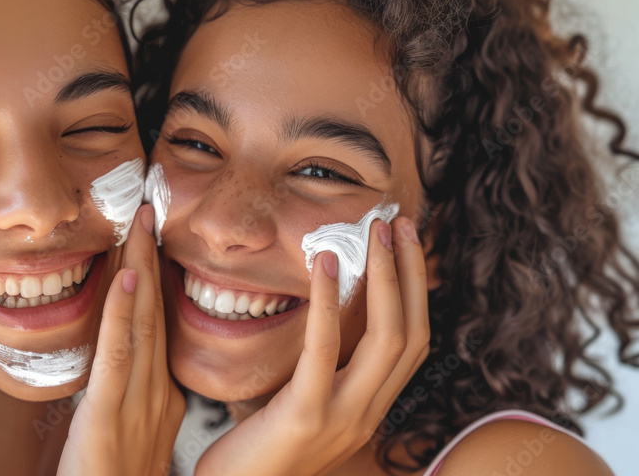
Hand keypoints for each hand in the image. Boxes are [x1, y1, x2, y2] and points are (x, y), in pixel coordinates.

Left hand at [58, 205, 185, 475]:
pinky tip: (125, 278)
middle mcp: (158, 397)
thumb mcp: (129, 442)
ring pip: (140, 325)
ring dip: (139, 268)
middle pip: (155, 313)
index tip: (152, 236)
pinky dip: (120, 315)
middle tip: (150, 207)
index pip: (160, 327)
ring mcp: (137, 407)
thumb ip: (129, 404)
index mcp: (163, 401)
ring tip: (140, 221)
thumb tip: (122, 370)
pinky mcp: (107, 420)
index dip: (156, 278)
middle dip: (151, 257)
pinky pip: (117, 359)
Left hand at [195, 216, 430, 475]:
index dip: (416, 291)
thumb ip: (321, 370)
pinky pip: (326, 350)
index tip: (407, 244)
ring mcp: (344, 417)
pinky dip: (328, 301)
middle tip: (402, 223)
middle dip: (411, 273)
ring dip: (386, 277)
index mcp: (369, 409)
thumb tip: (322, 317)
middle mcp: (368, 414)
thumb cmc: (256, 450)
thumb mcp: (301, 405)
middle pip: (412, 334)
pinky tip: (324, 262)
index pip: (414, 344)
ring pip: (388, 338)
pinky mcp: (307, 415)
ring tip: (376, 232)